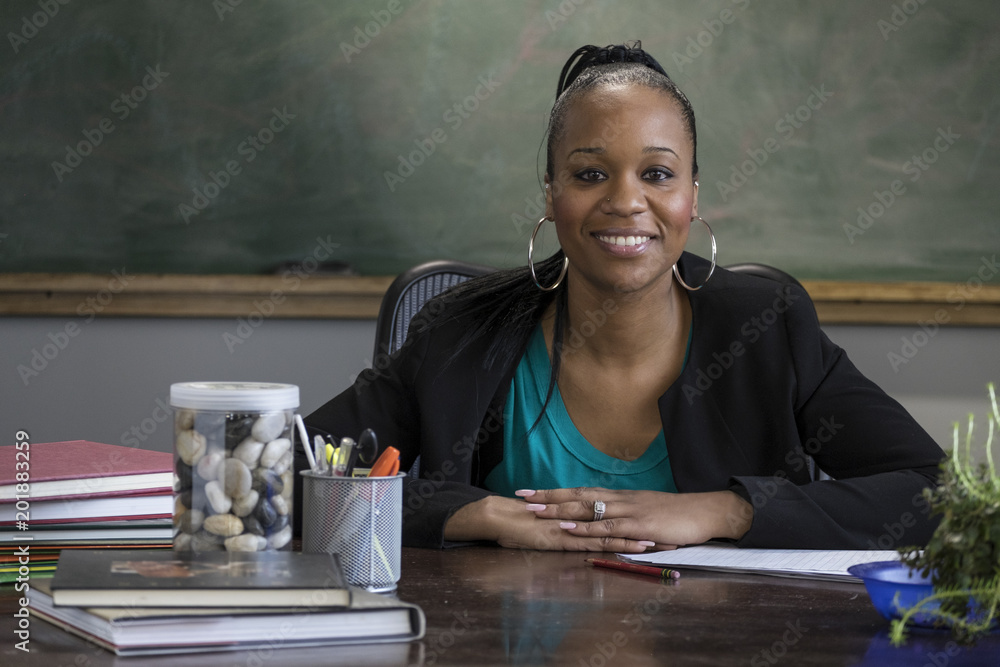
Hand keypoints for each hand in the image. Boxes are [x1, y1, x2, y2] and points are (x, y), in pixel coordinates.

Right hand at [444, 494, 657, 552]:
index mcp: (574, 514)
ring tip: (661, 542)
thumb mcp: (543, 526)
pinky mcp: (564, 540)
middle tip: (668, 532)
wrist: (496, 516)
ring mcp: (572, 528)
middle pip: (616, 523)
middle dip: (641, 528)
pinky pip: (596, 543)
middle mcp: (577, 519)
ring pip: (612, 532)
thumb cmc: (516, 522)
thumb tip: (573, 530)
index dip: (630, 521)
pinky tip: (635, 548)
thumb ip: (559, 526)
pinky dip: (618, 545)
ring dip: (637, 538)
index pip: (608, 517)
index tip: (653, 525)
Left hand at [516, 487, 752, 549]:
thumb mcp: (646, 512)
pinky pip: (606, 526)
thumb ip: (624, 517)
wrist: (706, 511)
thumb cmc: (677, 515)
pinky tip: (569, 527)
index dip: (555, 492)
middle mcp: (619, 499)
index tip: (532, 492)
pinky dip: (585, 526)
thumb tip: (605, 524)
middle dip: (548, 497)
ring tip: (535, 511)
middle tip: (521, 496)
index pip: (580, 490)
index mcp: (620, 497)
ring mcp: (628, 511)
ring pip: (586, 508)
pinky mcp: (638, 525)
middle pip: (576, 494)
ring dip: (559, 509)